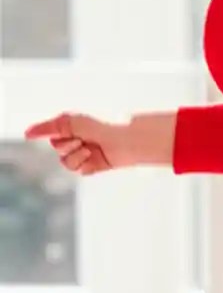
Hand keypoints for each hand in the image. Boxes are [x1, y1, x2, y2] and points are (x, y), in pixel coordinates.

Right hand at [24, 111, 140, 175]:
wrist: (125, 142)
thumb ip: (50, 127)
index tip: (37, 134)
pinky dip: (83, 163)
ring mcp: (85, 154)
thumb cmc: (103, 127)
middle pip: (57, 147)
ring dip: (75, 154)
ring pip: (65, 160)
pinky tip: (92, 157)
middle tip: (82, 139)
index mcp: (75, 127)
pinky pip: (77, 169)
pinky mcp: (92, 166)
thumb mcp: (73, 123)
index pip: (52, 132)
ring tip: (88, 149)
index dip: (48, 132)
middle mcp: (79, 140)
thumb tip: (28, 133)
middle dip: (66, 143)